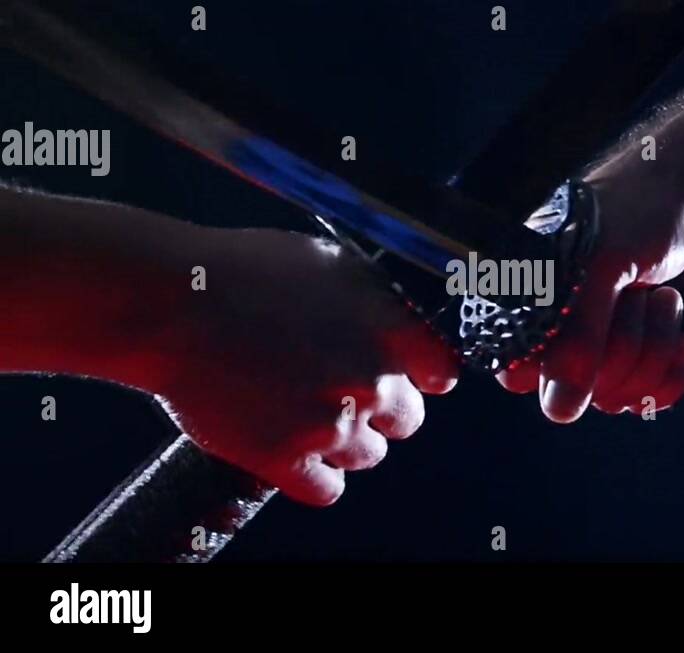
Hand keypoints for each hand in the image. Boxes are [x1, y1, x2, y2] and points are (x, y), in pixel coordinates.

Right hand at [151, 228, 458, 504]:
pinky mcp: (287, 461)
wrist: (172, 306)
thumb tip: (403, 325)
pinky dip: (314, 474)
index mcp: (391, 330)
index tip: (406, 376)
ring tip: (303, 410)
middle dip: (380, 408)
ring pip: (368, 455)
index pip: (441, 372)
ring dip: (345, 439)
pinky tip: (292, 447)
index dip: (421, 374)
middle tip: (338, 388)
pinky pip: (327, 489)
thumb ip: (379, 302)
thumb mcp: (332, 263)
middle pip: (406, 420)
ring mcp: (333, 426)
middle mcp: (373, 381)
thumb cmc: (246, 272)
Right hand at [497, 150, 683, 421]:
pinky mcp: (646, 360)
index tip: (593, 329)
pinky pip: (652, 397)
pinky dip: (675, 368)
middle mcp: (560, 335)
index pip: (515, 372)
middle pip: (576, 392)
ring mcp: (603, 351)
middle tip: (635, 292)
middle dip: (621, 343)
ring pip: (617, 397)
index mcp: (529, 304)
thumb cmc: (642, 212)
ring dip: (653, 346)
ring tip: (664, 297)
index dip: (552, 367)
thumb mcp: (603, 266)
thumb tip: (558, 410)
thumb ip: (577, 336)